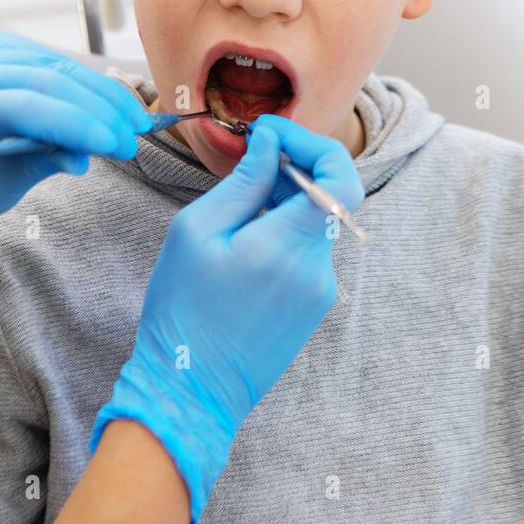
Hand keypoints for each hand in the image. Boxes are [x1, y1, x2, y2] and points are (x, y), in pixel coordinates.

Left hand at [0, 29, 152, 215]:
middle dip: (98, 109)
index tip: (116, 144)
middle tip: (133, 137)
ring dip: (99, 92)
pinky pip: (46, 57)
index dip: (74, 123)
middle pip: (44, 79)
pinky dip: (81, 80)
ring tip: (132, 120)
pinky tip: (107, 102)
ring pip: (52, 62)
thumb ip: (33, 169)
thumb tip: (82, 157)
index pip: (21, 108)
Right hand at [89, 114, 364, 523]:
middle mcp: (317, 269)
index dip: (312, 145)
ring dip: (287, 202)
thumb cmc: (183, 309)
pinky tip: (246, 243)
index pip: (341, 178)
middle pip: (328, 197)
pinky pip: (308, 252)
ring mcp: (320, 292)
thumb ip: (244, 181)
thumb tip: (270, 143)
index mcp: (288, 246)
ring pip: (316, 223)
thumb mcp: (197, 231)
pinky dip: (285, 232)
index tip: (272, 134)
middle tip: (249, 160)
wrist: (190, 390)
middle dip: (293, 168)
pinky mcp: (314, 308)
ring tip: (238, 207)